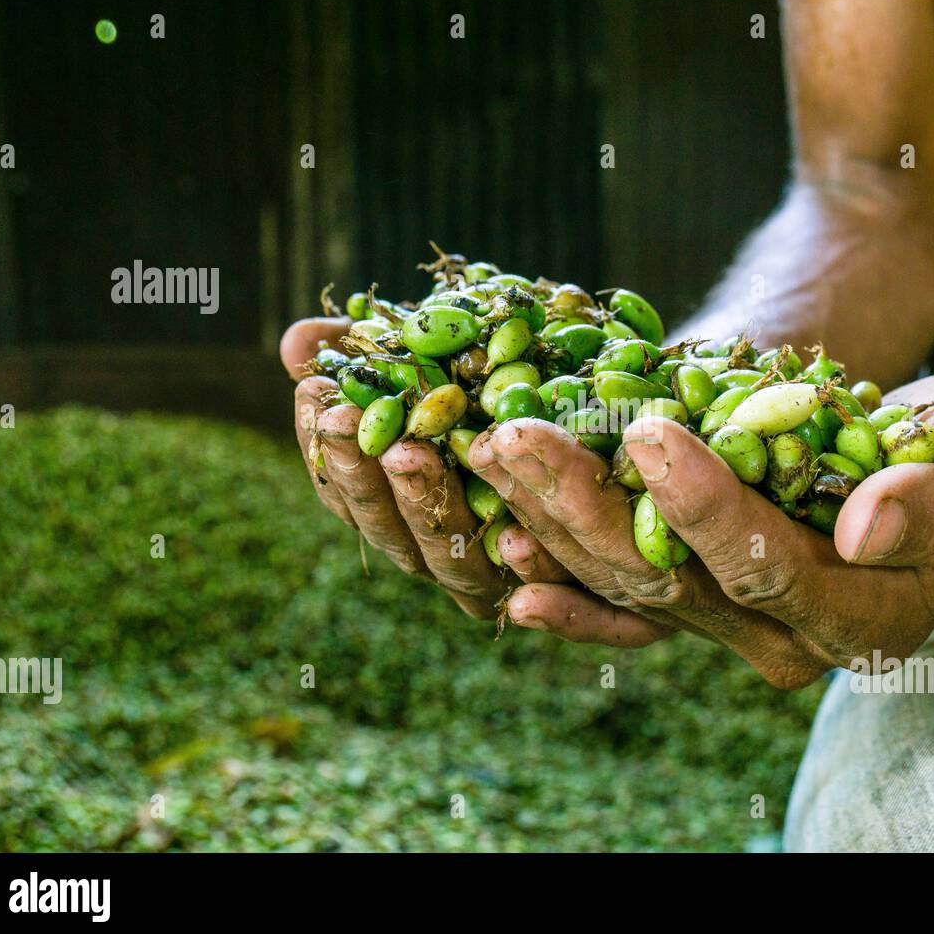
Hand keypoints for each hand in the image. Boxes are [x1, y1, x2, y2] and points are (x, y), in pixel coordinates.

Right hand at [279, 317, 569, 618]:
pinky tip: (516, 532)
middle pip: (393, 533)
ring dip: (427, 507)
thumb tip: (297, 342)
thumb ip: (380, 359)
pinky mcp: (573, 592)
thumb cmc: (525, 382)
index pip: (350, 493)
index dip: (326, 446)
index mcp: (412, 506)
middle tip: (350, 421)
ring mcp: (506, 578)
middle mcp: (450, 549)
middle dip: (365, 475)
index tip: (312, 396)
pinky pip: (548, 588)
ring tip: (413, 450)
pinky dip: (530, 568)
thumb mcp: (455, 356)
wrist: (637, 413)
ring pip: (455, 562)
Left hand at [468, 373, 933, 685]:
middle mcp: (789, 638)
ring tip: (487, 460)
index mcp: (861, 620)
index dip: (702, 505)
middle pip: (670, 583)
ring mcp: (739, 623)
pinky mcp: (707, 594)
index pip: (763, 567)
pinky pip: (625, 602)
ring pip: (631, 586)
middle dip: (585, 508)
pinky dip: (566, 581)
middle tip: (515, 437)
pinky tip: (506, 554)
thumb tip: (865, 525)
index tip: (648, 431)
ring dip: (552, 525)